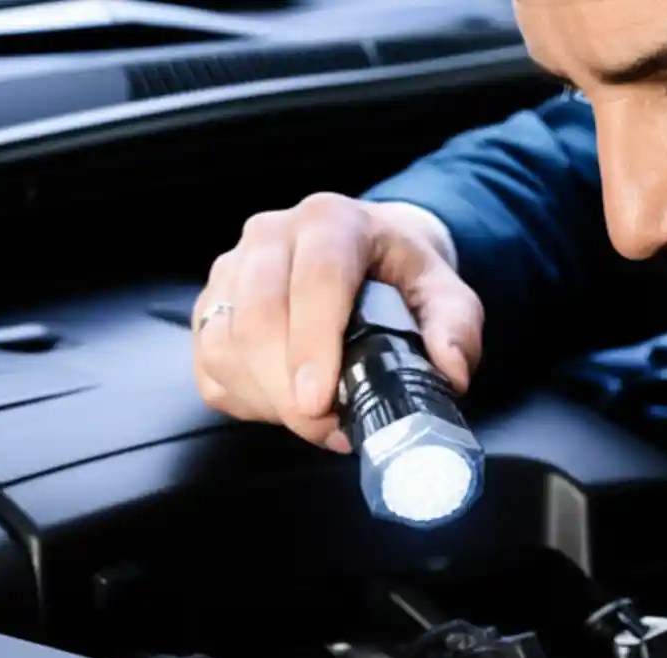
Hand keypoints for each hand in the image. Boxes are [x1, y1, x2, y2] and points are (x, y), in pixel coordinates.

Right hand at [191, 192, 483, 452]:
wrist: (365, 252)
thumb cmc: (399, 275)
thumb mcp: (444, 292)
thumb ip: (456, 328)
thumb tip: (450, 371)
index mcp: (332, 222)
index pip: (316, 280)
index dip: (313, 344)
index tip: (318, 401)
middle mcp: (271, 235)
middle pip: (258, 316)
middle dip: (286, 389)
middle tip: (325, 427)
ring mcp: (232, 268)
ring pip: (226, 344)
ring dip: (266, 398)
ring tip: (312, 417)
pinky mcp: (210, 304)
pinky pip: (210, 363)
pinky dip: (244, 398)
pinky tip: (282, 403)